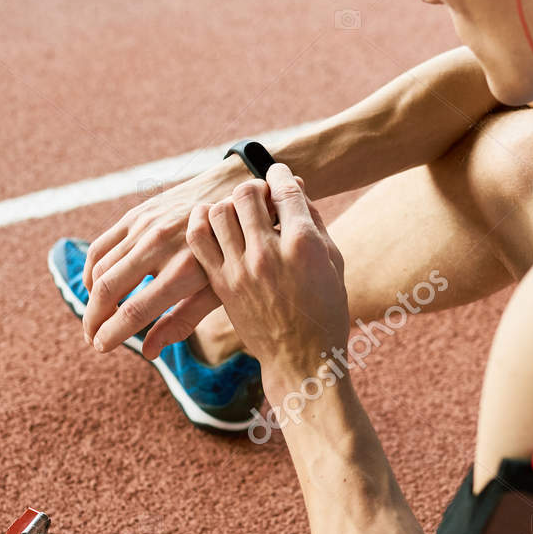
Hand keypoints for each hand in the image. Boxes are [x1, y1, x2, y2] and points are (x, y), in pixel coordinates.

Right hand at [82, 158, 249, 355]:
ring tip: (95, 319)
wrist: (232, 193)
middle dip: (93, 320)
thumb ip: (182, 322)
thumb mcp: (217, 290)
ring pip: (99, 269)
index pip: (135, 310)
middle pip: (108, 290)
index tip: (101, 347)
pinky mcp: (134, 215)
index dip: (112, 333)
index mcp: (184, 270)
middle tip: (92, 339)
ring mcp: (144, 228)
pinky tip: (96, 288)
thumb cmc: (229, 252)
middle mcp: (159, 246)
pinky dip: (92, 272)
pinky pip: (100, 248)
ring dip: (91, 299)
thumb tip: (149, 352)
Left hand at [185, 163, 347, 390]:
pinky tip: (209, 220)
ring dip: (227, 203)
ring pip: (218, 212)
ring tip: (238, 211)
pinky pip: (198, 240)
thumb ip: (313, 222)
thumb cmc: (325, 311)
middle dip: (253, 186)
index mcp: (303, 244)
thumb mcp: (333, 262)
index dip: (280, 174)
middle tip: (259, 195)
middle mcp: (268, 253)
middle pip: (246, 193)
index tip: (278, 174)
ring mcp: (241, 269)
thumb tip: (295, 189)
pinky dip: (200, 222)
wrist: (301, 359)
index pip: (284, 189)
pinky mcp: (222, 285)